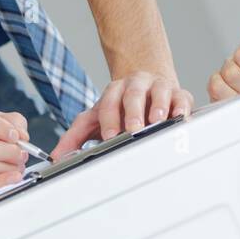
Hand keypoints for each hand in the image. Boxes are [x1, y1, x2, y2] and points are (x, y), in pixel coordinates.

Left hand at [50, 71, 192, 159]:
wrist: (146, 81)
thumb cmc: (121, 106)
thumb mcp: (96, 117)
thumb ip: (75, 136)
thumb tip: (56, 157)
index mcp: (114, 91)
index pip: (109, 103)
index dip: (109, 119)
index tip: (109, 136)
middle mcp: (136, 85)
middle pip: (133, 95)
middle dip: (134, 112)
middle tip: (134, 130)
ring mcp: (158, 87)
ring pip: (159, 92)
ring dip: (159, 107)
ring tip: (158, 121)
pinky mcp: (179, 93)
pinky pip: (182, 98)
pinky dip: (181, 108)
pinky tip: (179, 118)